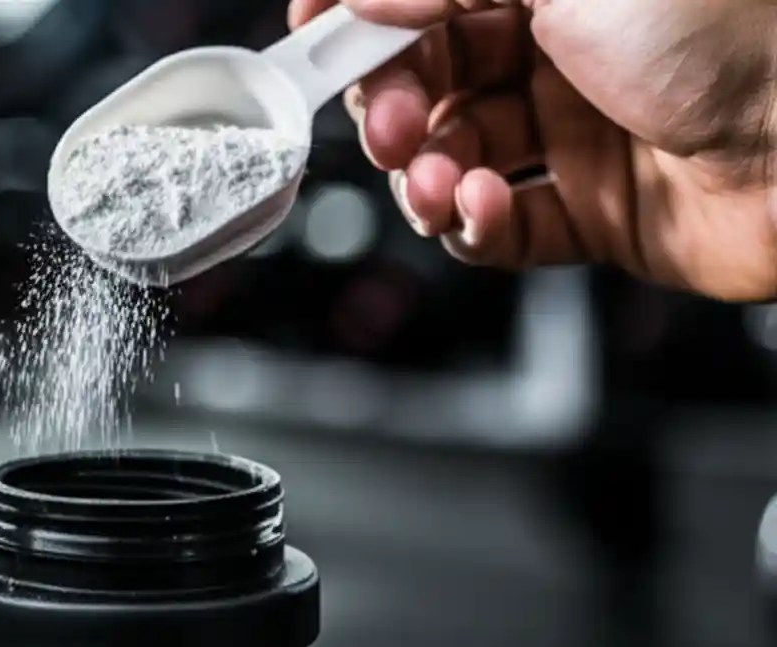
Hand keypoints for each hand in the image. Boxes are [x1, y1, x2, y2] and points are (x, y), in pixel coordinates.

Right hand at [289, 0, 776, 300]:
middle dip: (391, 105)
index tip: (313, 30)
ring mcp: (577, 136)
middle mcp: (562, 53)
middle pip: (430, 81)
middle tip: (386, 122)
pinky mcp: (594, 214)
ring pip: (456, 159)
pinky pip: (504, 228)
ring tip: (437, 180)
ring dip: (427, 175)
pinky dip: (476, 225)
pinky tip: (483, 207)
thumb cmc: (730, 26)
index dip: (363, 13)